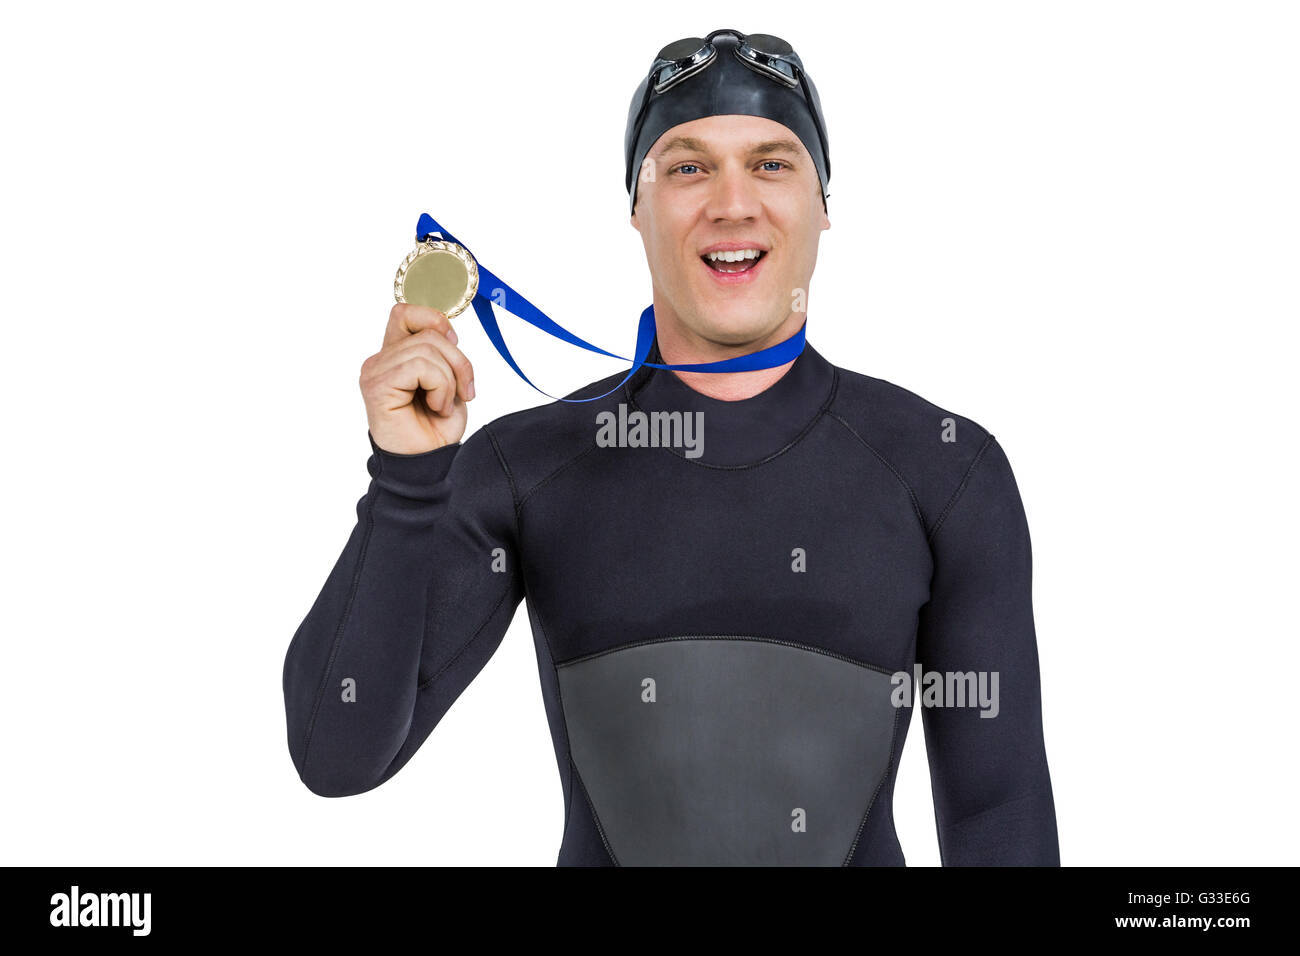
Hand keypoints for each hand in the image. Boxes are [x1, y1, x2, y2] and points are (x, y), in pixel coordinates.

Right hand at [360, 303, 474, 454]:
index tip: (454, 344)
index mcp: (395, 355)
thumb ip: (441, 351)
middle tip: (462, 392)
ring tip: (442, 404)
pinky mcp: (377, 386)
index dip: (434, 320)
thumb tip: (447, 330)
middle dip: (458, 361)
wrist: (428, 462)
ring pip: (427, 349)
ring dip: (449, 380)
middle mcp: (380, 360)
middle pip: (428, 333)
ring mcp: (375, 372)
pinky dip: (439, 388)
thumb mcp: (448, 380)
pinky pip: (420, 367)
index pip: (405, 312)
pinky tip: (435, 407)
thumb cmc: (435, 427)